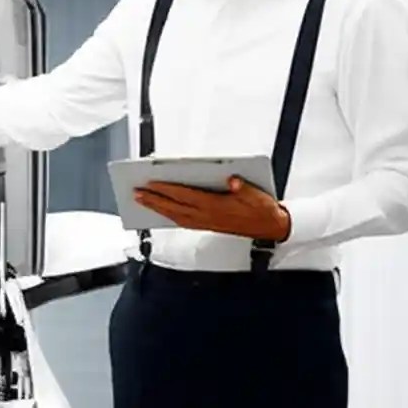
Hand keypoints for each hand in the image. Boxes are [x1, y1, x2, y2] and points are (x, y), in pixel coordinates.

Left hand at [134, 176, 290, 241]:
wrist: (270, 227)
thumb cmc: (261, 208)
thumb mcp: (255, 194)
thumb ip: (242, 187)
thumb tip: (231, 180)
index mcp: (216, 206)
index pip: (185, 196)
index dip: (167, 190)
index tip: (151, 184)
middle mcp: (207, 217)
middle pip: (174, 208)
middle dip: (154, 201)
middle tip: (136, 194)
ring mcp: (206, 223)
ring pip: (176, 217)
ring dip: (158, 209)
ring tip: (143, 201)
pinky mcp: (208, 226)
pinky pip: (183, 222)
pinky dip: (170, 216)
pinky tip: (162, 211)